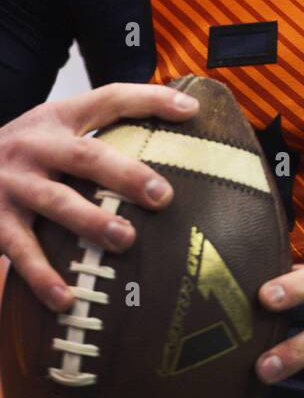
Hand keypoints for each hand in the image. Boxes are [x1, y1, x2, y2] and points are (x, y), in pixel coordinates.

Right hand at [0, 82, 198, 309]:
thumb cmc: (24, 151)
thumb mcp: (55, 125)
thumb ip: (101, 125)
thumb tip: (177, 119)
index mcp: (59, 117)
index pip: (110, 100)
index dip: (150, 100)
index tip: (191, 110)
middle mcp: (36, 146)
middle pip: (85, 155)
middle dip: (125, 175)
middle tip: (163, 196)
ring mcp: (13, 183)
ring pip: (55, 201)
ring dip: (91, 222)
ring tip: (125, 239)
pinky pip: (22, 250)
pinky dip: (43, 276)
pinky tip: (66, 297)